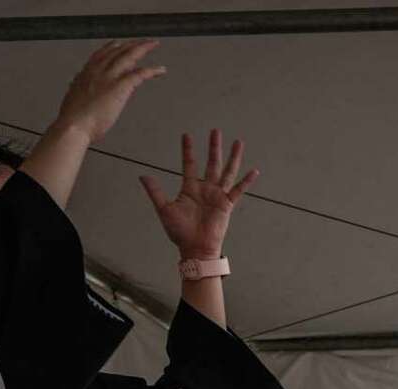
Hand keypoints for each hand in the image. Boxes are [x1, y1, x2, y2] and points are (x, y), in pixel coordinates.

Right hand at [51, 41, 164, 144]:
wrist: (74, 125)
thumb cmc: (73, 118)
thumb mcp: (75, 97)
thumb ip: (80, 89)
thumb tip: (79, 88)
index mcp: (87, 73)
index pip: (101, 54)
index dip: (112, 47)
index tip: (119, 43)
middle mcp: (98, 70)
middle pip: (117, 51)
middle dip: (131, 44)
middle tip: (143, 41)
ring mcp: (109, 77)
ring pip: (129, 56)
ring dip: (143, 48)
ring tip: (153, 44)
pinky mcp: (120, 86)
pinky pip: (139, 74)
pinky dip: (151, 70)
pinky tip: (160, 70)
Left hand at [140, 130, 257, 258]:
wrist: (194, 248)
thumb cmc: (179, 232)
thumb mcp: (164, 209)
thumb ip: (155, 192)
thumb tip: (143, 176)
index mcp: (190, 188)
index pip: (190, 164)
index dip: (188, 150)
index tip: (187, 135)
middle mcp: (206, 189)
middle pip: (211, 163)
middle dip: (213, 147)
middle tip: (215, 130)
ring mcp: (218, 196)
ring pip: (227, 171)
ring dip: (232, 157)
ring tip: (238, 142)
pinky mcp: (227, 205)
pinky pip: (238, 190)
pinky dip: (246, 181)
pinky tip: (254, 171)